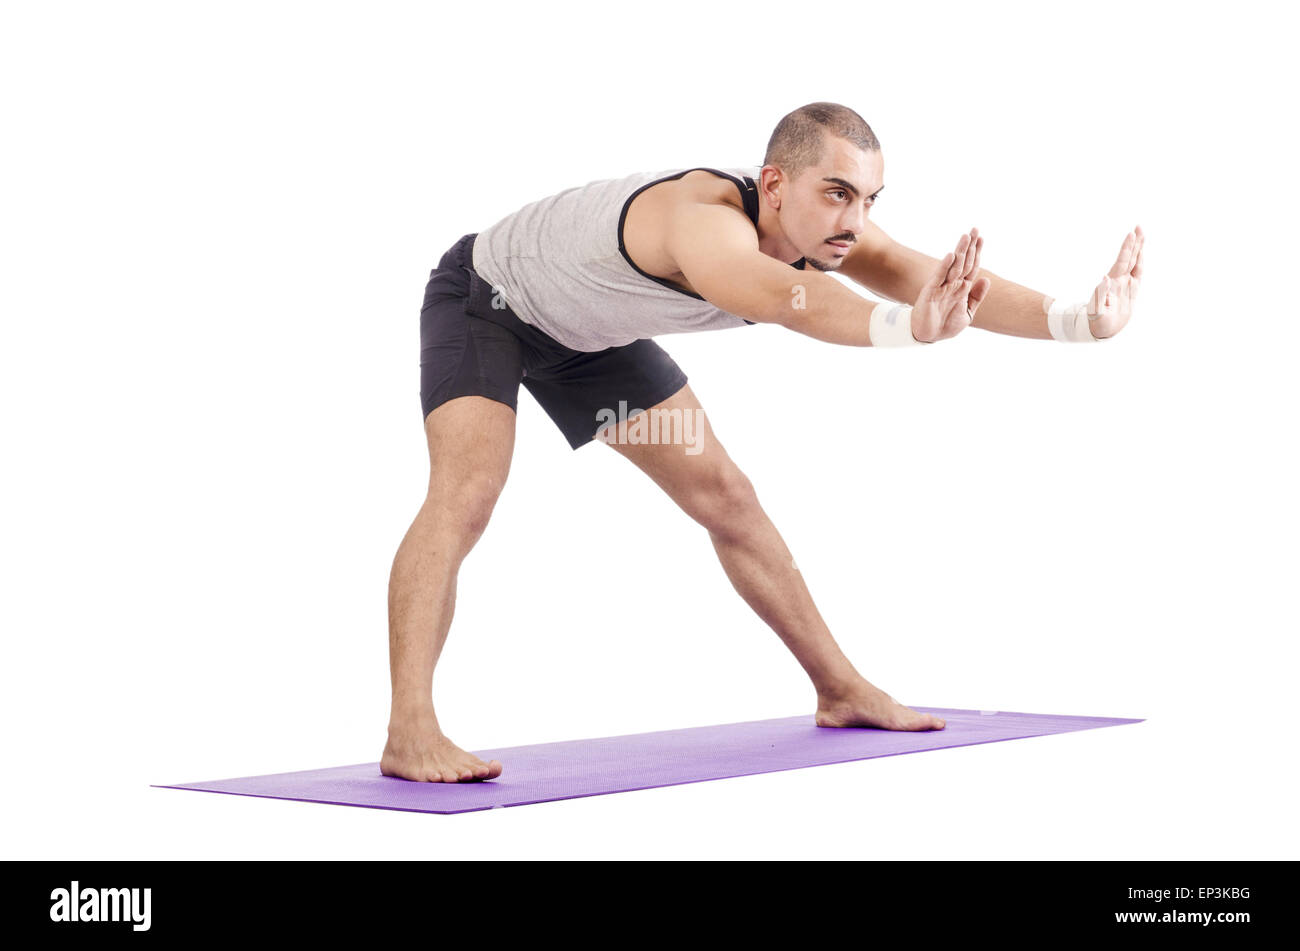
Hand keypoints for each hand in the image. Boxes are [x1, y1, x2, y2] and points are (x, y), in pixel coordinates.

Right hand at [912, 228, 991, 342]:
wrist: (928, 337)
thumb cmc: (945, 325)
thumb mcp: (967, 313)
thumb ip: (976, 297)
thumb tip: (986, 279)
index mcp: (961, 288)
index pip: (971, 266)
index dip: (976, 252)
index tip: (981, 238)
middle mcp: (952, 284)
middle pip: (963, 261)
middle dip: (970, 246)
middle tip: (975, 229)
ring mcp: (941, 287)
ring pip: (953, 266)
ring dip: (960, 251)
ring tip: (966, 236)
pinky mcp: (931, 292)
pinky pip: (939, 277)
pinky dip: (945, 266)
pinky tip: (951, 255)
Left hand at [1085, 225, 1143, 338]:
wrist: (1100, 329)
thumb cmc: (1097, 321)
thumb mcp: (1097, 311)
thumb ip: (1101, 294)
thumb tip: (1105, 277)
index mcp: (1113, 283)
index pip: (1122, 262)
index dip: (1126, 249)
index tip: (1130, 234)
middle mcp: (1119, 280)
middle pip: (1129, 257)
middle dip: (1134, 243)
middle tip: (1138, 226)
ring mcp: (1125, 283)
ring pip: (1134, 262)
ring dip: (1138, 248)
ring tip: (1141, 233)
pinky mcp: (1130, 288)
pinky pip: (1137, 271)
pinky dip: (1140, 260)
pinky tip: (1141, 252)